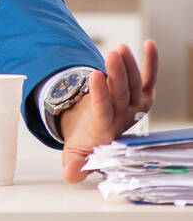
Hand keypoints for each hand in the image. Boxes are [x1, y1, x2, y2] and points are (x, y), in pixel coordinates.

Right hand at [59, 40, 157, 183]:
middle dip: (118, 73)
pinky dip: (150, 62)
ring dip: (128, 65)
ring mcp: (135, 106)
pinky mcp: (141, 95)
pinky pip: (148, 78)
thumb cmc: (83, 141)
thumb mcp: (74, 154)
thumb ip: (73, 165)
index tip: (94, 76)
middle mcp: (125, 118)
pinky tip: (148, 45)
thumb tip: (70, 175)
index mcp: (106, 131)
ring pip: (134, 83)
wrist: (97, 135)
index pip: (105, 110)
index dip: (101, 94)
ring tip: (118, 49)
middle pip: (123, 93)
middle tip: (112, 55)